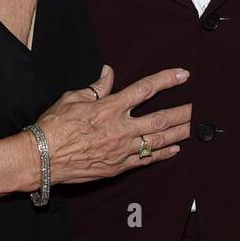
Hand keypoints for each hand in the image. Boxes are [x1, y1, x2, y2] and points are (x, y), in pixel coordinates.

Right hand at [33, 65, 191, 184]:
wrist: (41, 158)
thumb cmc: (53, 126)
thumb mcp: (73, 98)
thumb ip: (96, 87)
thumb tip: (109, 73)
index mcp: (110, 107)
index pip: (145, 89)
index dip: (166, 80)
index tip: (183, 75)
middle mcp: (120, 128)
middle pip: (159, 119)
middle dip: (182, 113)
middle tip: (198, 108)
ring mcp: (120, 150)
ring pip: (156, 141)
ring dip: (178, 134)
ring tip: (194, 128)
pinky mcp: (117, 167)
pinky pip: (145, 160)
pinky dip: (161, 155)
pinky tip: (174, 150)